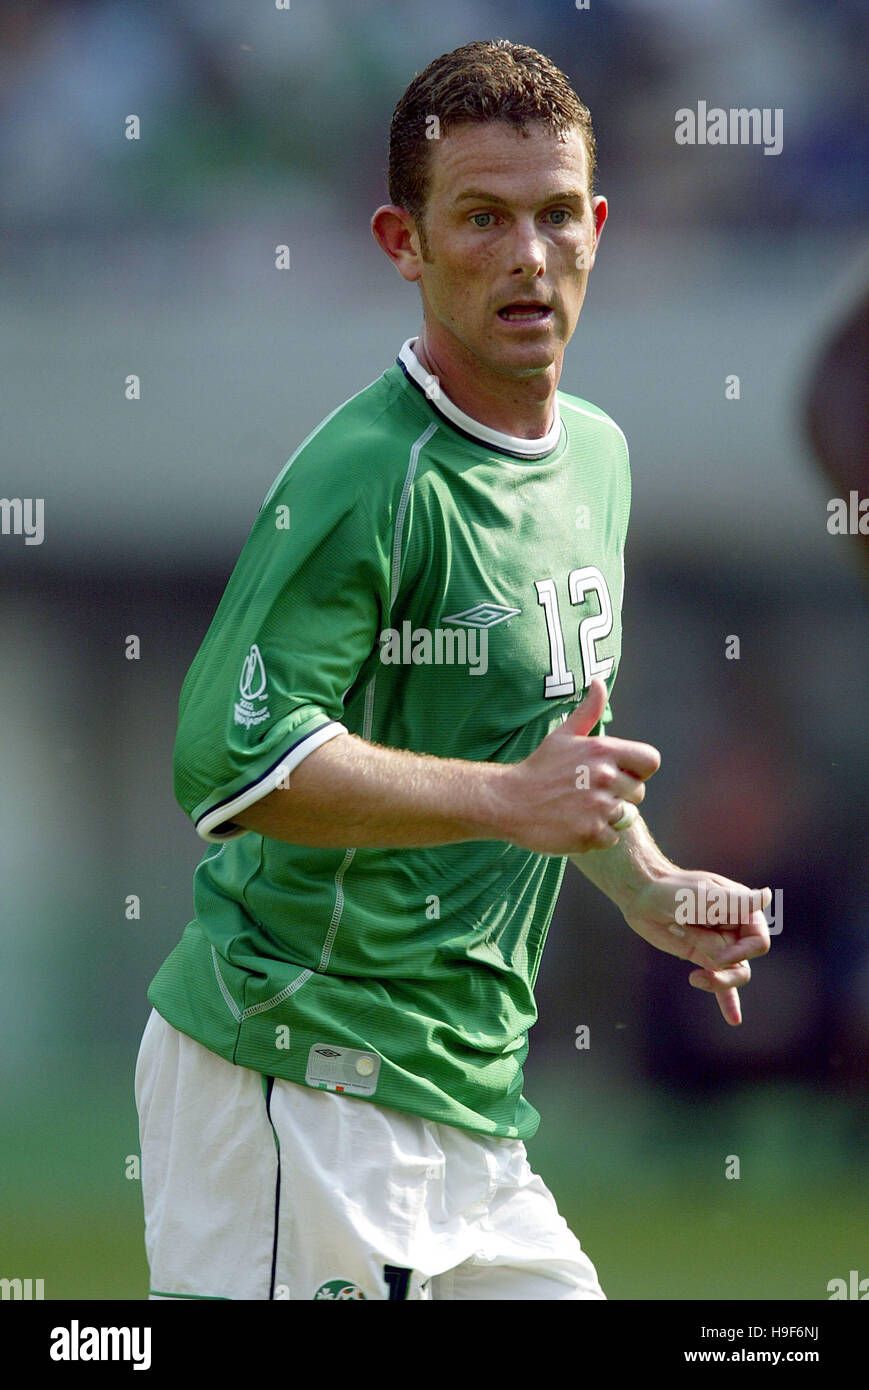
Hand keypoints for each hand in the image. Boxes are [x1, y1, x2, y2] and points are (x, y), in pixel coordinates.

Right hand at [500, 678, 660, 854]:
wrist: (508, 802)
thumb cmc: (539, 768)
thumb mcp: (563, 736)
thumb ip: (588, 711)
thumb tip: (599, 682)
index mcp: (603, 750)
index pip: (650, 761)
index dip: (638, 770)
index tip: (618, 774)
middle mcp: (605, 777)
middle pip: (638, 793)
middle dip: (619, 796)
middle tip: (588, 794)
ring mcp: (599, 807)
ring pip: (626, 816)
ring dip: (607, 817)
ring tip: (579, 810)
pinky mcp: (591, 833)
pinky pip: (611, 838)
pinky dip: (596, 836)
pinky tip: (574, 825)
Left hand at [621, 870, 772, 1025]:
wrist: (642, 896)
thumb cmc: (671, 889)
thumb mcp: (701, 896)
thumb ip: (732, 902)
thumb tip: (765, 896)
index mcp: (742, 909)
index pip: (758, 942)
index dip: (741, 953)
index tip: (718, 956)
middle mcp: (735, 928)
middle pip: (741, 961)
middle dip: (715, 959)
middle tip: (690, 944)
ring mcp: (720, 944)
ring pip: (732, 973)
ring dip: (712, 976)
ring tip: (695, 978)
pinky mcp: (703, 957)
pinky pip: (720, 983)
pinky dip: (727, 1000)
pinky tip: (733, 1019)